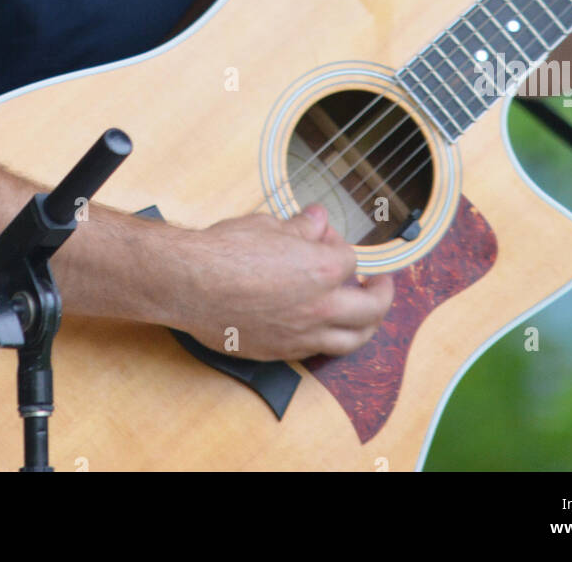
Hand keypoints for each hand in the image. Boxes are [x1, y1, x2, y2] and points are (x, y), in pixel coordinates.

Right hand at [178, 204, 393, 361]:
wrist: (190, 285)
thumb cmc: (225, 252)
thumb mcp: (267, 225)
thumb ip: (300, 227)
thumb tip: (317, 219)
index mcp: (323, 269)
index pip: (350, 258)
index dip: (338, 244)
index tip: (324, 237)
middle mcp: (320, 307)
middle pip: (371, 308)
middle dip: (381, 293)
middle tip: (380, 283)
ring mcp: (302, 335)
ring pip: (352, 340)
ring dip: (365, 326)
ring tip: (364, 314)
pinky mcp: (281, 352)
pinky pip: (319, 352)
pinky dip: (330, 340)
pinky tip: (324, 329)